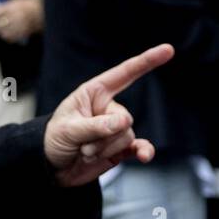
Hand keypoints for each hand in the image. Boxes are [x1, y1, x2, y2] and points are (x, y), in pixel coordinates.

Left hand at [0, 0, 42, 42]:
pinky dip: (6, 36)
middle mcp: (17, 16)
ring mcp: (21, 25)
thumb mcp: (17, 0)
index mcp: (14, 6)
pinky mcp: (24, 33)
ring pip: (4, 32)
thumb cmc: (30, 4)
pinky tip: (6, 33)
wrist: (44, 12)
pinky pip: (11, 37)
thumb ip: (6, 6)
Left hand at [44, 43, 174, 186]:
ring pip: (127, 136)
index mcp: (94, 93)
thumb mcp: (69, 130)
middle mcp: (108, 108)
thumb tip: (126, 122)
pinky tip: (144, 156)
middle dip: (103, 136)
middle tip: (81, 145)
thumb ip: (97, 126)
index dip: (147, 61)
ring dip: (105, 148)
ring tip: (85, 153)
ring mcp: (115, 129)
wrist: (51, 168)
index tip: (168, 50)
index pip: (124, 74)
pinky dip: (143, 151)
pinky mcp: (120, 148)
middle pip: (124, 118)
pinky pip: (138, 147)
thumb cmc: (53, 140)